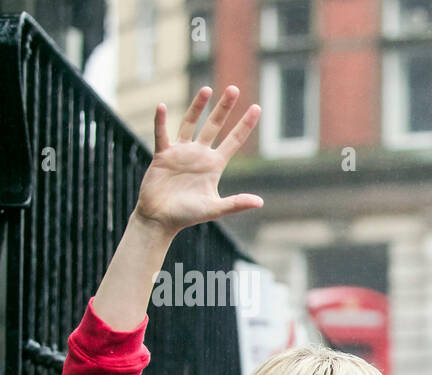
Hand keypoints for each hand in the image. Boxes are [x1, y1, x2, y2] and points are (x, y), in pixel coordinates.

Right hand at [134, 85, 262, 236]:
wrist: (161, 218)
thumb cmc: (188, 215)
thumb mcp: (215, 209)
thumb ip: (236, 203)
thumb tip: (260, 202)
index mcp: (214, 165)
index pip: (234, 140)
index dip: (245, 125)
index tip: (257, 107)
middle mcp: (200, 154)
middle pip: (214, 126)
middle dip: (224, 108)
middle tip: (234, 88)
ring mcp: (181, 152)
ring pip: (190, 123)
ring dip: (197, 107)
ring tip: (207, 89)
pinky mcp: (162, 155)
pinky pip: (161, 134)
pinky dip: (161, 121)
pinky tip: (162, 107)